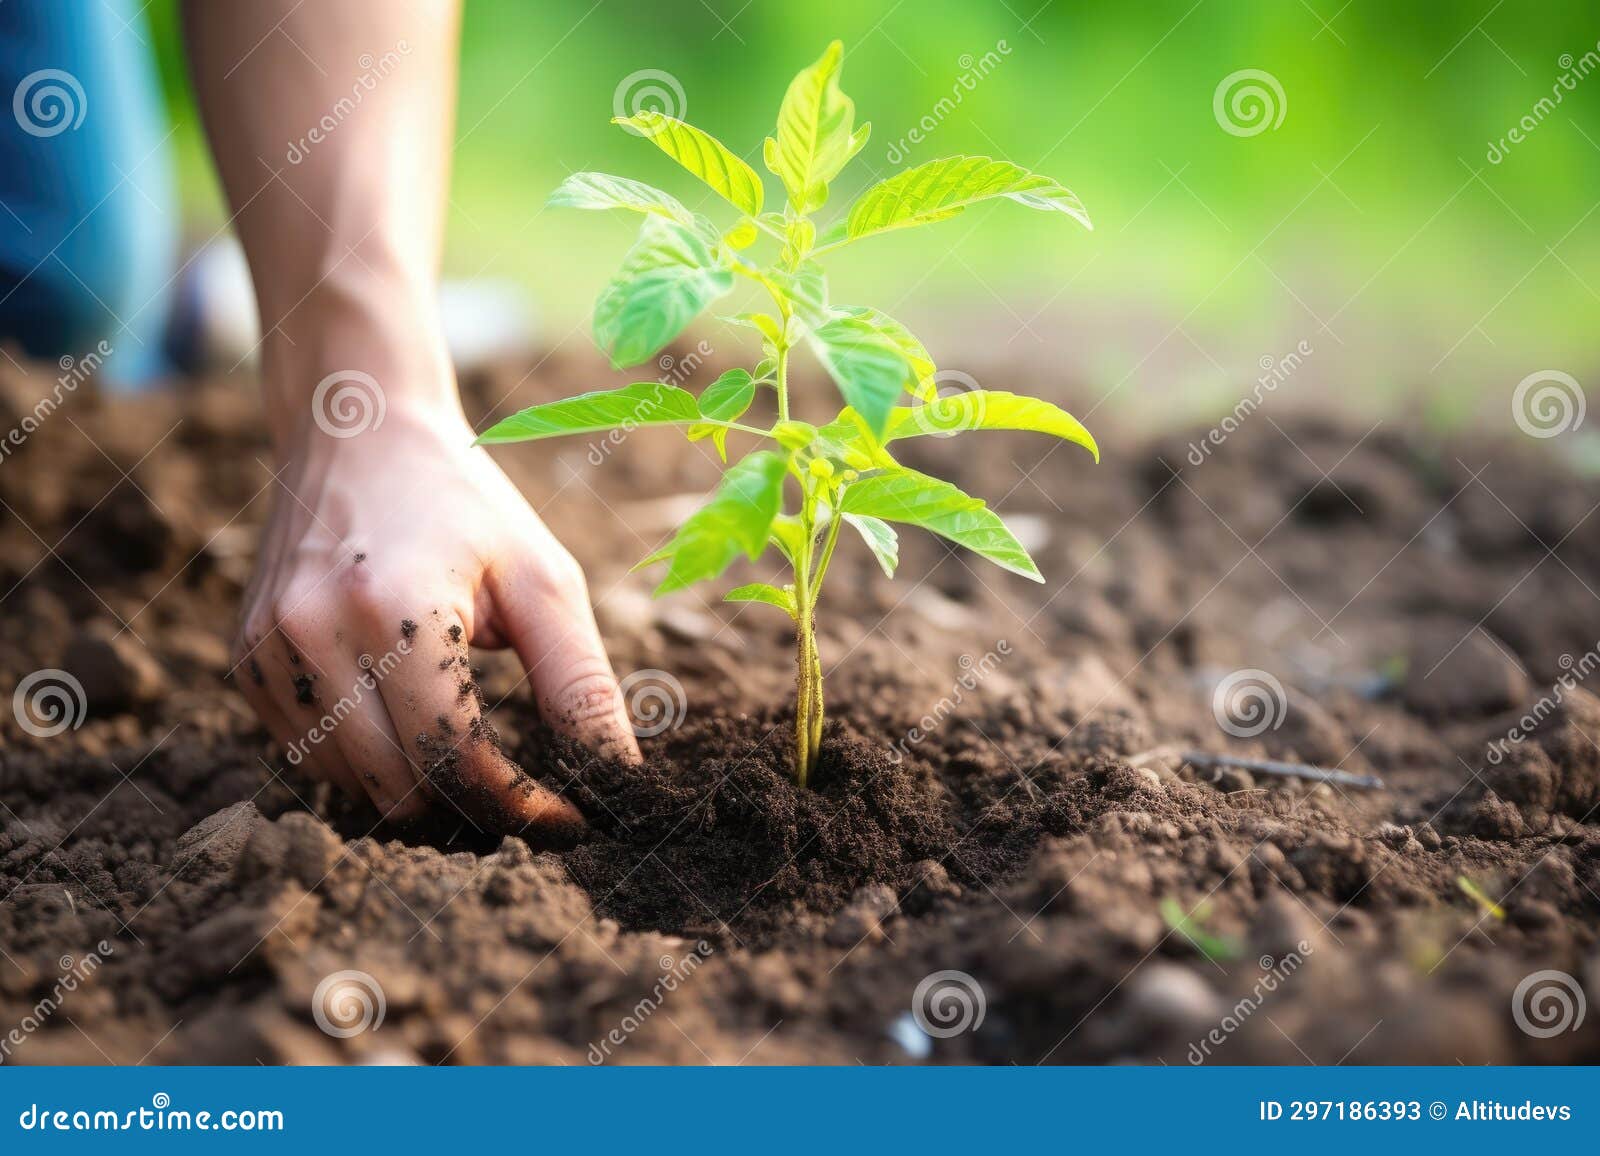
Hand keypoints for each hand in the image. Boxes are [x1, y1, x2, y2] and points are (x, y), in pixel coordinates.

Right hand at [232, 392, 639, 835]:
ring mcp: (267, 649)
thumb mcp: (542, 579)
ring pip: (355, 786)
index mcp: (396, 605)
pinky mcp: (244, 660)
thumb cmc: (465, 504)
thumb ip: (581, 684)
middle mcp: (313, 631)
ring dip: (419, 786)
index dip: (520, 808)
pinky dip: (368, 761)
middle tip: (525, 790)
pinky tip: (405, 715)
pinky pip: (313, 757)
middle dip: (473, 806)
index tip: (568, 821)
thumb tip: (620, 779)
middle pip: (402, 787)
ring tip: (465, 744)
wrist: (355, 429)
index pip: (456, 758)